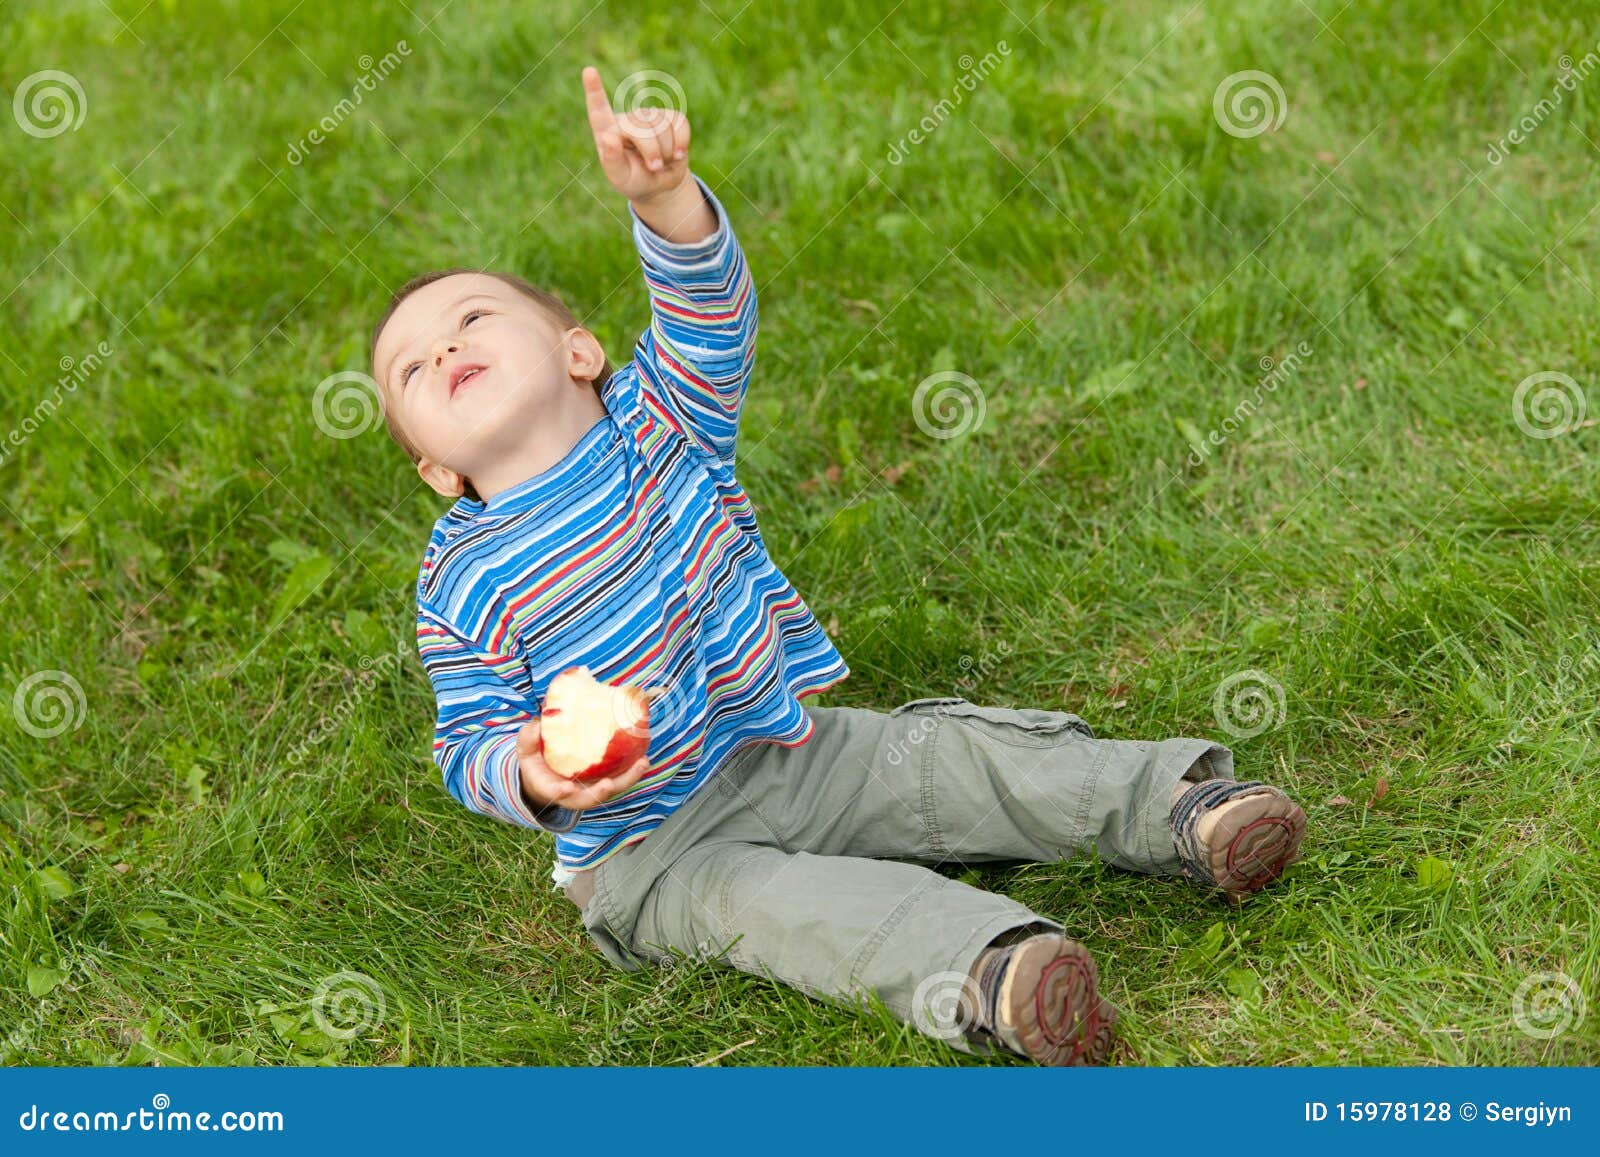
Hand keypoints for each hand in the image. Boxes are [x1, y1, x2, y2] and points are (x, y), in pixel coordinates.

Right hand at [515, 716, 652, 814]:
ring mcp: (590, 788)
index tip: (567, 788)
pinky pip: (619, 778)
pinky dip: (631, 770)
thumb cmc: (535, 762)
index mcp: (550, 787)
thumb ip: (529, 739)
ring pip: (610, 789)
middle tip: (608, 784)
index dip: (561, 792)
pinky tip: (643, 757)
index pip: (555, 793)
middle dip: (600, 792)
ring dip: (627, 779)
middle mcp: (573, 794)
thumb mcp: (525, 751)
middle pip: (589, 798)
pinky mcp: (602, 780)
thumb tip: (538, 724)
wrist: (545, 774)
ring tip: (641, 763)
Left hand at [583, 65, 691, 203]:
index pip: (599, 109)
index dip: (595, 90)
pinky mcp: (670, 117)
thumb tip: (608, 138)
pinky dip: (682, 143)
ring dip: (666, 151)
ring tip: (661, 164)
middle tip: (654, 169)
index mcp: (608, 132)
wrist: (661, 184)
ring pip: (662, 125)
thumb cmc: (635, 181)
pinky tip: (678, 155)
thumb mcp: (621, 179)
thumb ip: (612, 161)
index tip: (589, 71)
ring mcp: (649, 116)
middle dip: (652, 151)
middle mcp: (627, 120)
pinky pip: (680, 124)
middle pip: (641, 126)